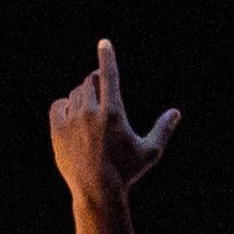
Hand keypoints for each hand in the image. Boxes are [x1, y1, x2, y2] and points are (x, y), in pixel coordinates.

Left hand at [46, 38, 179, 201]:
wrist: (96, 190)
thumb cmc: (126, 171)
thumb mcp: (150, 151)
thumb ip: (163, 129)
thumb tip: (176, 112)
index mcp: (113, 112)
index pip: (109, 75)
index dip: (107, 57)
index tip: (104, 43)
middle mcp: (90, 112)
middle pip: (90, 82)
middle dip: (98, 84)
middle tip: (103, 96)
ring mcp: (71, 120)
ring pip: (75, 94)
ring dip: (84, 97)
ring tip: (92, 115)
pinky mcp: (57, 130)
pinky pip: (58, 106)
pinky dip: (66, 106)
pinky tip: (73, 115)